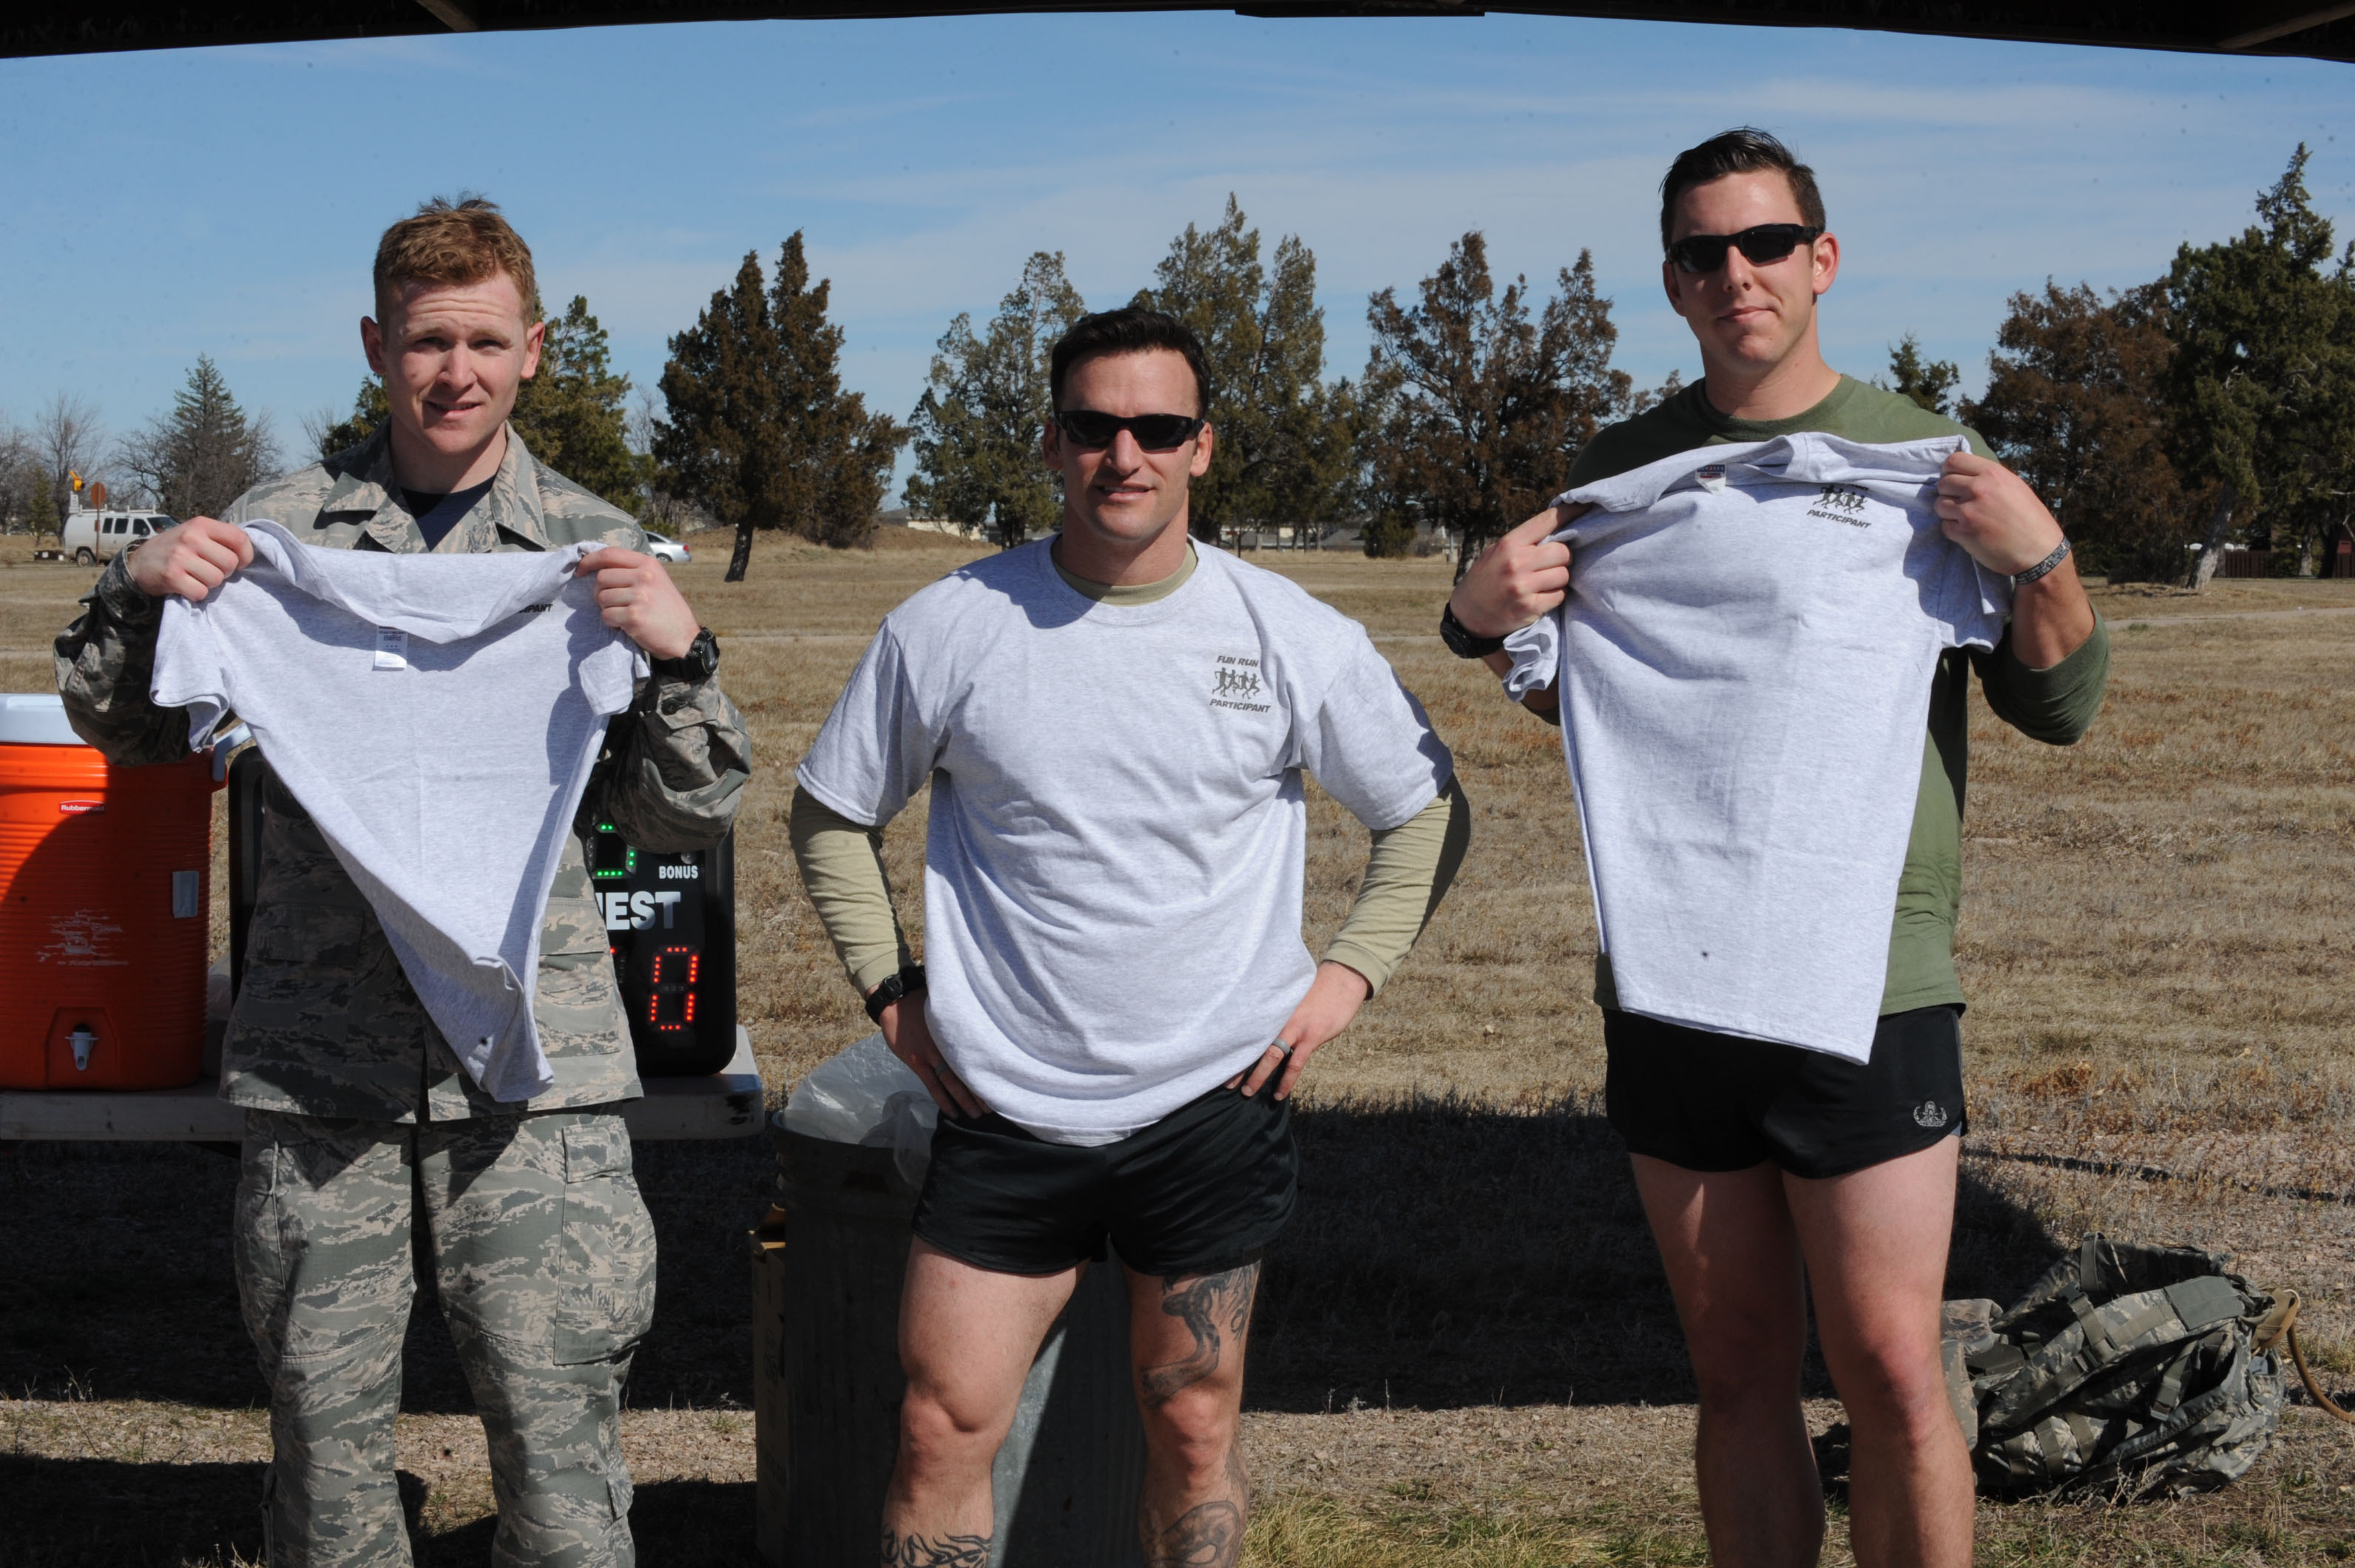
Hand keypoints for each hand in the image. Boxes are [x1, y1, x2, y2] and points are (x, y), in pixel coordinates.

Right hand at [124, 517, 253, 600]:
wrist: (138, 563)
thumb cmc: (175, 549)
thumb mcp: (195, 534)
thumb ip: (219, 538)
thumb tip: (249, 552)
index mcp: (200, 524)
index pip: (240, 538)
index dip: (246, 555)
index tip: (240, 563)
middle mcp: (190, 537)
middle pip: (230, 563)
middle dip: (224, 572)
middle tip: (208, 570)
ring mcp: (180, 557)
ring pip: (217, 579)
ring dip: (210, 583)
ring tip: (195, 576)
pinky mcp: (172, 576)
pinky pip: (201, 592)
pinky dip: (197, 593)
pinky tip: (186, 585)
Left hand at [576, 546, 698, 659]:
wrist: (684, 637)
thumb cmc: (666, 609)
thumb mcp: (655, 580)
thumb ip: (631, 571)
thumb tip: (596, 567)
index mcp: (648, 564)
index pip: (609, 554)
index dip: (589, 561)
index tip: (580, 570)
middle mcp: (644, 577)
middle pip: (601, 578)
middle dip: (600, 592)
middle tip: (613, 603)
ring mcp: (639, 596)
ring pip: (602, 598)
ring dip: (607, 609)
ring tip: (623, 614)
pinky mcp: (634, 616)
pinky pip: (607, 616)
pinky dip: (612, 623)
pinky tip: (626, 625)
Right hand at [877, 991, 986, 1118]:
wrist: (895, 1002)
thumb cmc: (923, 1004)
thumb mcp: (946, 1011)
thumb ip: (960, 1025)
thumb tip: (979, 1034)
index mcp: (957, 1032)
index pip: (976, 1055)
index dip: (988, 1071)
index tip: (1001, 1085)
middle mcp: (947, 1045)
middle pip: (968, 1071)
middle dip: (981, 1091)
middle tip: (993, 1107)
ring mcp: (930, 1054)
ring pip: (952, 1082)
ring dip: (964, 1099)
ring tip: (976, 1114)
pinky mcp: (916, 1060)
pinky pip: (932, 1084)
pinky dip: (942, 1099)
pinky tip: (952, 1111)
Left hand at [1230, 961, 1370, 1100]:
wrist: (1340, 981)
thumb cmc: (1316, 991)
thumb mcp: (1291, 999)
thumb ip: (1278, 1014)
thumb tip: (1266, 1030)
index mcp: (1272, 1009)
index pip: (1248, 1030)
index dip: (1234, 1046)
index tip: (1219, 1059)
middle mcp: (1279, 1018)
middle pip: (1253, 1044)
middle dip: (1238, 1065)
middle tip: (1225, 1084)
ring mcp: (1295, 1028)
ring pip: (1271, 1056)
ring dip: (1258, 1075)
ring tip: (1247, 1092)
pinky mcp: (1311, 1037)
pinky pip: (1295, 1064)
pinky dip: (1286, 1080)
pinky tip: (1279, 1094)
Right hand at [1448, 503, 1583, 637]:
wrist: (1468, 613)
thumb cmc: (1487, 577)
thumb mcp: (1497, 552)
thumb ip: (1524, 542)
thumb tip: (1559, 528)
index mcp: (1509, 544)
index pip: (1547, 521)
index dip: (1571, 511)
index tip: (1586, 505)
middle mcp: (1516, 563)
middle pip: (1563, 551)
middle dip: (1564, 558)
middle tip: (1554, 563)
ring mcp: (1523, 586)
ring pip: (1564, 575)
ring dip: (1560, 578)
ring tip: (1545, 582)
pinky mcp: (1529, 608)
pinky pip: (1559, 596)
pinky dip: (1555, 596)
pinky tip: (1542, 596)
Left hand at [1934, 452, 2064, 575]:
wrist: (2040, 551)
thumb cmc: (2031, 519)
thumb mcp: (2014, 487)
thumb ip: (1989, 478)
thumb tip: (1965, 475)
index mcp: (1993, 473)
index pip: (1954, 460)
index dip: (1949, 471)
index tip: (1954, 480)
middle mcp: (1978, 489)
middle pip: (1943, 483)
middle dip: (1949, 493)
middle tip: (1962, 503)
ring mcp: (1968, 511)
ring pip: (1940, 505)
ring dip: (1949, 512)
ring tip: (1966, 518)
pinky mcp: (1963, 533)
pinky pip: (1944, 526)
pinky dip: (1953, 530)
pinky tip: (1970, 532)